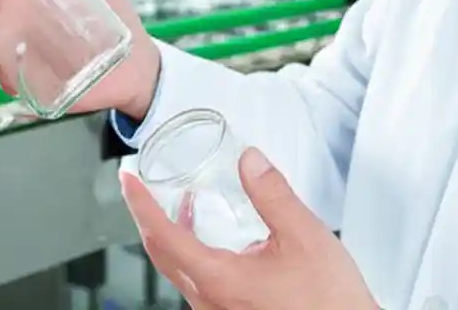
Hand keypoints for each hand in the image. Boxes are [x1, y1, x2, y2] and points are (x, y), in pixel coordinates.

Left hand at [121, 147, 378, 309]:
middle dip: (147, 216)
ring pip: (178, 271)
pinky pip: (196, 283)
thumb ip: (272, 194)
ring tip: (179, 205)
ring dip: (170, 235)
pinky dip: (191, 254)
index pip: (162, 235)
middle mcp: (209, 302)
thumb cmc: (330, 302)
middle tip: (140, 187)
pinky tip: (210, 240)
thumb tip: (249, 161)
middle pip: (161, 255)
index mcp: (218, 280)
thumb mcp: (304, 236)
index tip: (127, 179)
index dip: (140, 203)